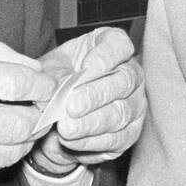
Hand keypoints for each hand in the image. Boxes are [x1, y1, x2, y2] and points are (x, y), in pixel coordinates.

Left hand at [30, 27, 145, 174]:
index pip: (119, 44)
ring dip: (90, 122)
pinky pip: (115, 139)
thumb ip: (58, 76)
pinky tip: (71, 140)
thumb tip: (63, 90)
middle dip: (95, 94)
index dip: (107, 55)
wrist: (52, 115)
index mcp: (111, 47)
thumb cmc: (55, 81)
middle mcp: (130, 74)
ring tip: (66, 127)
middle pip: (124, 81)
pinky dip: (90, 141)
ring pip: (120, 113)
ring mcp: (134, 104)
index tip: (88, 66)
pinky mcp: (129, 133)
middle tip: (72, 104)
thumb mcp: (51, 70)